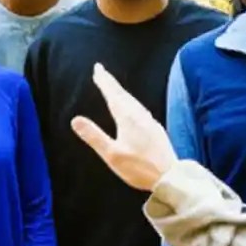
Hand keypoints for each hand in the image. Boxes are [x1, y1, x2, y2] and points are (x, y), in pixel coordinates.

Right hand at [71, 63, 176, 191]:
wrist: (170, 176)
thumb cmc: (139, 168)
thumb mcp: (112, 155)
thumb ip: (94, 136)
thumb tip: (75, 119)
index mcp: (127, 118)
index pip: (113, 94)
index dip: (104, 81)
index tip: (97, 68)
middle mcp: (139, 115)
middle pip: (123, 94)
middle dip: (111, 83)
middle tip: (101, 72)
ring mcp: (150, 121)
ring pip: (133, 101)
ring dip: (121, 92)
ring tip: (114, 87)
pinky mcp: (156, 129)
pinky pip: (139, 108)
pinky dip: (130, 102)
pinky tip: (132, 108)